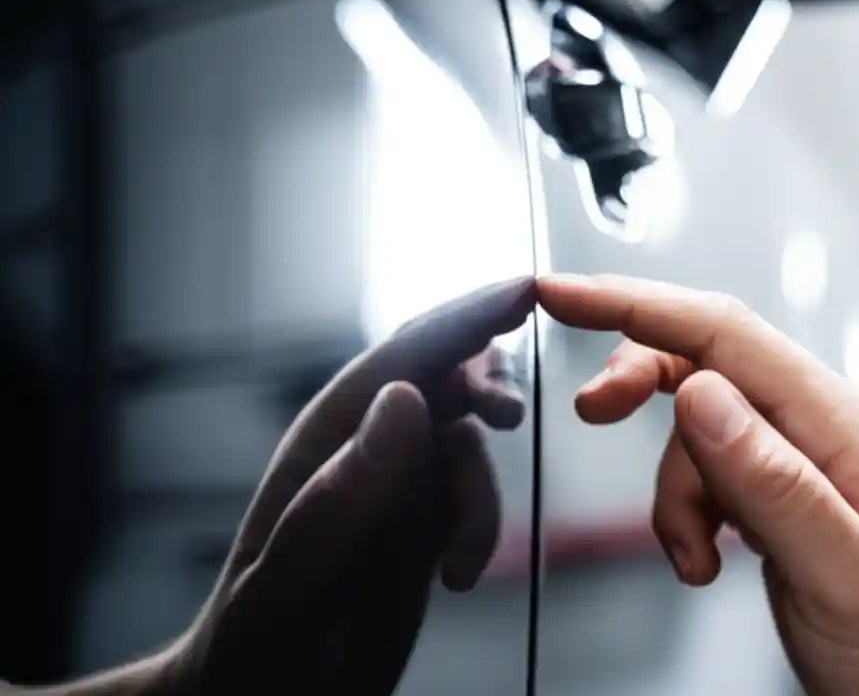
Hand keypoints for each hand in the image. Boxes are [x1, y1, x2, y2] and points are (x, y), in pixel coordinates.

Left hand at [139, 279, 534, 694]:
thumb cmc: (255, 649)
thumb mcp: (290, 579)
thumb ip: (341, 492)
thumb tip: (405, 399)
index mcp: (327, 442)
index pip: (403, 358)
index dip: (465, 317)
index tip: (523, 288)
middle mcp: (366, 450)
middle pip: (443, 378)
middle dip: (484, 389)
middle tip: (507, 415)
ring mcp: (397, 485)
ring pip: (469, 446)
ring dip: (482, 497)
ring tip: (459, 562)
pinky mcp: (423, 523)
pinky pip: (474, 498)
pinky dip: (481, 532)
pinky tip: (456, 578)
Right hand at [539, 274, 858, 695]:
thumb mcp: (846, 573)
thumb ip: (774, 482)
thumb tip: (700, 395)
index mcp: (836, 423)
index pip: (723, 333)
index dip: (636, 303)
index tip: (562, 292)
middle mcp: (817, 426)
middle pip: (701, 361)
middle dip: (638, 384)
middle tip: (592, 412)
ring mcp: (799, 459)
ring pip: (694, 431)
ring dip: (673, 495)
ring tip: (699, 557)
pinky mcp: (781, 494)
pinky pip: (709, 474)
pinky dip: (687, 516)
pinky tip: (711, 559)